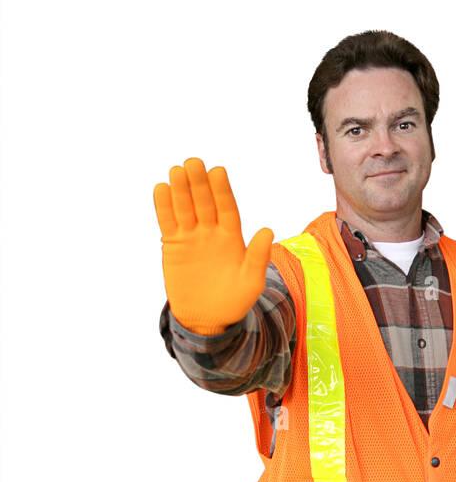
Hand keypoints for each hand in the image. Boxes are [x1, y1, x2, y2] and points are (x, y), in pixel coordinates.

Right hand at [153, 157, 273, 334]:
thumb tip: (268, 231)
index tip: (218, 171)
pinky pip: (167, 222)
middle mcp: (211, 231)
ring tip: (177, 170)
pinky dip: (163, 206)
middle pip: (204, 202)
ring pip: (185, 207)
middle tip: (194, 162)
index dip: (222, 191)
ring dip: (180, 189)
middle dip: (199, 183)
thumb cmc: (234, 301)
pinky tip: (161, 188)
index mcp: (232, 237)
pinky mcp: (173, 245)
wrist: (208, 319)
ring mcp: (191, 237)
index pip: (227, 208)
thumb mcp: (251, 282)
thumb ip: (258, 257)